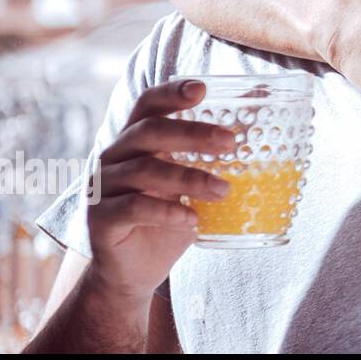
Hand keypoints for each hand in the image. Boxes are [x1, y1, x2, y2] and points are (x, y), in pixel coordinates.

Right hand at [85, 79, 237, 301]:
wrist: (134, 271)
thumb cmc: (169, 218)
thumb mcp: (193, 184)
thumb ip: (212, 156)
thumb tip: (261, 120)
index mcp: (135, 141)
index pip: (148, 104)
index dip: (172, 92)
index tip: (203, 88)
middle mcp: (114, 157)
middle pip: (149, 131)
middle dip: (192, 133)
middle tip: (231, 142)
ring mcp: (102, 187)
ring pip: (144, 170)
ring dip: (190, 178)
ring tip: (224, 190)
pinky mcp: (100, 219)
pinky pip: (133, 207)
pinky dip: (168, 211)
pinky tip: (193, 220)